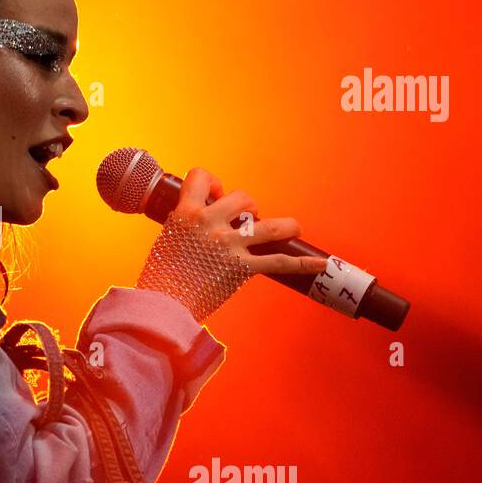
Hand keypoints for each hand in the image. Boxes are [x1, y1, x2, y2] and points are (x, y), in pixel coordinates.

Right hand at [174, 167, 327, 276]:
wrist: (162, 306)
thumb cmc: (161, 276)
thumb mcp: (168, 238)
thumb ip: (188, 226)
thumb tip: (205, 226)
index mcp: (186, 213)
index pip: (201, 177)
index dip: (213, 184)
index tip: (213, 198)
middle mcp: (210, 224)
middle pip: (242, 198)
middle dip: (247, 206)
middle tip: (243, 223)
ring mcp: (229, 246)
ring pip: (272, 226)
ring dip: (286, 226)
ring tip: (292, 229)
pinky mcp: (241, 269)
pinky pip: (280, 263)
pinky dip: (303, 264)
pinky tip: (320, 264)